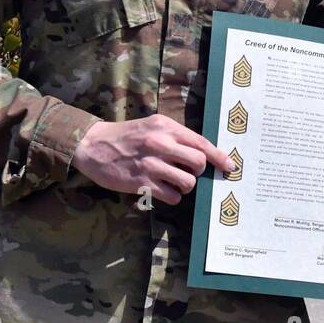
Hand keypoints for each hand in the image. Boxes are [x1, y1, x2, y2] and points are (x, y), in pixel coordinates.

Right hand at [72, 113, 235, 204]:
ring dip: (185, 186)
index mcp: (166, 127)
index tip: (229, 167)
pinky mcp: (141, 182)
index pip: (201, 143)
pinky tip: (162, 190)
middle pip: (198, 163)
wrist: (93, 145)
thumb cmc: (128, 136)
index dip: (219, 157)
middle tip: (187, 171)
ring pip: (188, 182)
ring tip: (174, 182)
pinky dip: (172, 196)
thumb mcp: (153, 126)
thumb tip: (203, 153)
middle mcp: (161, 143)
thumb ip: (176, 136)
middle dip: (198, 171)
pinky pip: (171, 196)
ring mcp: (151, 164)